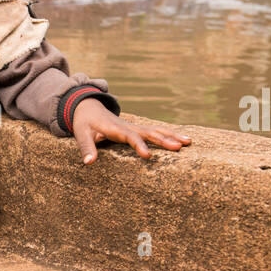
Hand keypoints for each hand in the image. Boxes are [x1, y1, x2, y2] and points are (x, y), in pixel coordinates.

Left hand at [71, 98, 191, 164]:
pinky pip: (155, 131)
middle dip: (164, 139)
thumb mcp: (81, 134)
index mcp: (115, 128)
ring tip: (188, 142)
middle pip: (148, 132)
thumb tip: (88, 163)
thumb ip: (86, 148)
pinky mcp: (138, 129)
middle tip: (179, 147)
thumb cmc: (85, 123)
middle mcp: (128, 126)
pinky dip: (169, 134)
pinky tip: (183, 139)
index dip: (139, 145)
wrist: (89, 107)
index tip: (148, 156)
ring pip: (156, 130)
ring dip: (172, 135)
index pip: (129, 137)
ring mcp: (135, 126)